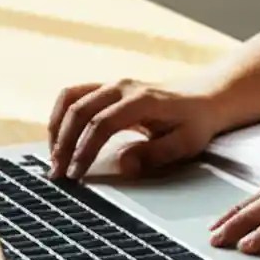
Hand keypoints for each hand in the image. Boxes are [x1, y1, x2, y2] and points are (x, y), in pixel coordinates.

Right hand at [47, 79, 221, 178]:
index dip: (85, 149)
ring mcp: (112, 85)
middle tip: (58, 173)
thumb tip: (123, 165)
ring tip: (54, 158)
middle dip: (63, 143)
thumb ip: (156, 154)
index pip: (102, 124)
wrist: (205, 96)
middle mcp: (122, 87)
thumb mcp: (187, 143)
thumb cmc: (196, 122)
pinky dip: (61, 116)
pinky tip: (59, 138)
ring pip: (70, 99)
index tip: (76, 174)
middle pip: (79, 110)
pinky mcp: (107, 88)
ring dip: (56, 128)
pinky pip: (73, 95)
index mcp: (142, 100)